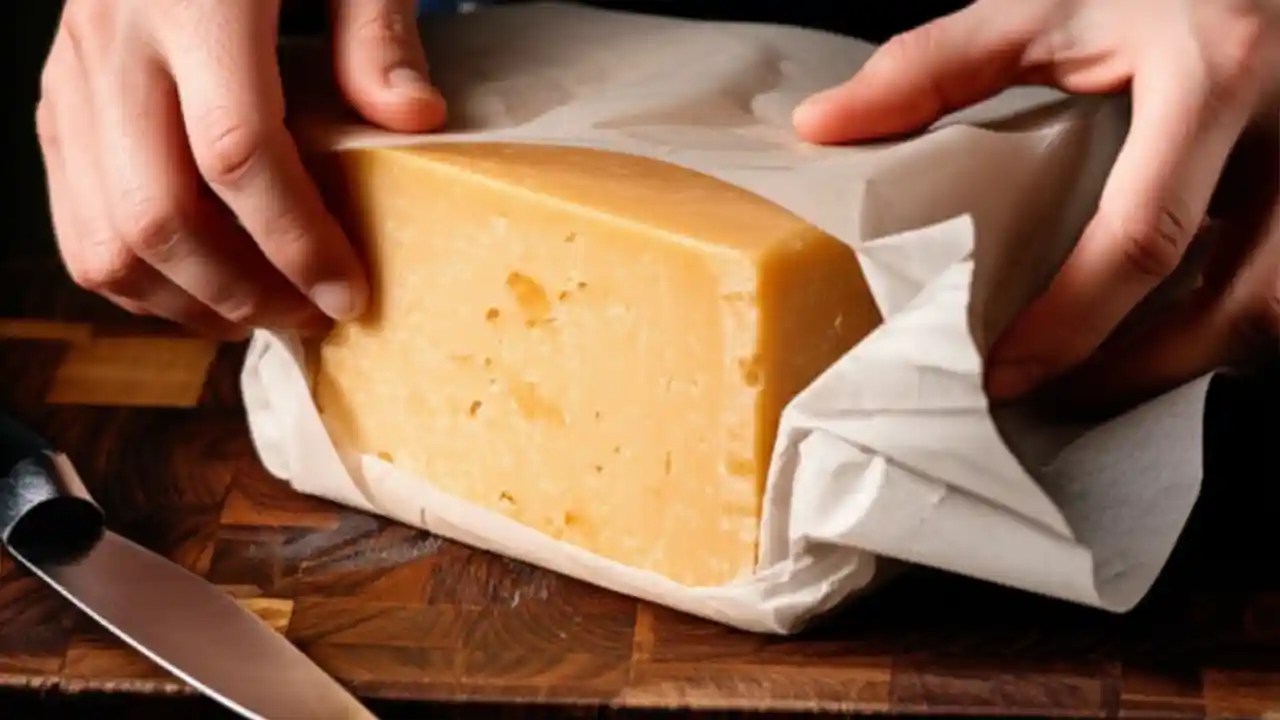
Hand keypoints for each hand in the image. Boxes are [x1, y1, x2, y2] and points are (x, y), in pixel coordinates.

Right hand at [36, 0, 445, 338]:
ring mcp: (73, 71)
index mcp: (196, 1)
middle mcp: (116, 40)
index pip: (237, 151)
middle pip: (158, 214)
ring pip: (102, 235)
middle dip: (243, 291)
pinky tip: (202, 284)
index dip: (296, 240)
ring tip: (261, 313)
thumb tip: (413, 119)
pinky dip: (138, 275)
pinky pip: (76, 216)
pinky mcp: (56, 96)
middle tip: (311, 315)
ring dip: (186, 301)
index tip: (349, 292)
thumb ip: (376, 30)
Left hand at [793, 0, 1279, 404]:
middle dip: (1134, 371)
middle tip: (1047, 393)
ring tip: (1099, 374)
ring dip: (1189, 359)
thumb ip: (937, 63)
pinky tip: (1171, 328)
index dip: (1072, 323)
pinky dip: (1233, 324)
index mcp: (1214, 77)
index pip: (1143, 237)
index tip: (1005, 371)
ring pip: (1274, 313)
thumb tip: (825, 124)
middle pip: (1234, 306)